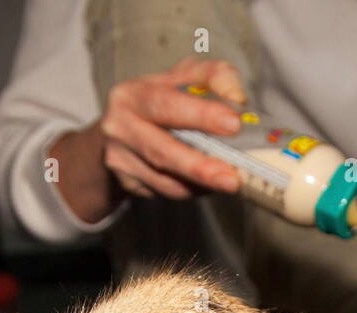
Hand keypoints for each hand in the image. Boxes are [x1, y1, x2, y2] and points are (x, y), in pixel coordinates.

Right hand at [51, 57, 246, 220]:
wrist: (122, 128)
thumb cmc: (162, 100)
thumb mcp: (184, 77)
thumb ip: (214, 76)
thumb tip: (236, 97)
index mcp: (132, 95)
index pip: (166, 104)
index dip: (201, 115)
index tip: (233, 124)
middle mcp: (120, 127)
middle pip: (162, 151)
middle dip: (199, 167)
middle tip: (231, 178)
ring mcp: (120, 159)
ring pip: (166, 180)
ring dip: (201, 184)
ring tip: (228, 181)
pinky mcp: (128, 183)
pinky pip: (167, 192)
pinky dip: (192, 189)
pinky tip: (206, 182)